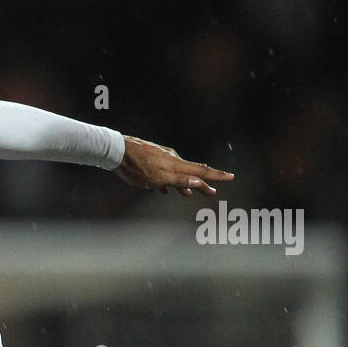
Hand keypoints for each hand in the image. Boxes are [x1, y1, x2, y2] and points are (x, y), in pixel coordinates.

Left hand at [115, 136, 232, 195]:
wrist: (117, 150)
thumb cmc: (136, 167)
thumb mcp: (158, 178)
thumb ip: (179, 181)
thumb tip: (199, 183)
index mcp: (176, 165)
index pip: (201, 172)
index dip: (216, 176)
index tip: (230, 177)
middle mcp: (172, 160)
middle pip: (191, 174)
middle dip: (202, 184)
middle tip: (212, 193)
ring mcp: (161, 159)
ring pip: (177, 174)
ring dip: (184, 185)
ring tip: (189, 195)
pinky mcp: (151, 160)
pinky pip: (164, 173)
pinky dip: (168, 182)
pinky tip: (164, 189)